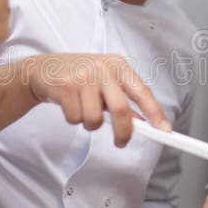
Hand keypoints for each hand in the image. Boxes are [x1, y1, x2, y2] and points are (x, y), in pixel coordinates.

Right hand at [23, 53, 170, 145]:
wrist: (43, 70)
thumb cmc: (78, 76)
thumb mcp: (104, 82)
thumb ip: (123, 100)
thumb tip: (143, 122)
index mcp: (118, 65)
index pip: (142, 91)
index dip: (155, 113)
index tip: (164, 131)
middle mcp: (103, 68)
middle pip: (121, 109)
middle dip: (123, 132)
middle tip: (121, 142)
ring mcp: (84, 76)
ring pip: (95, 119)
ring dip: (90, 124)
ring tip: (83, 110)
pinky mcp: (66, 86)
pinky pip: (75, 118)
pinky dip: (73, 119)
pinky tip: (68, 105)